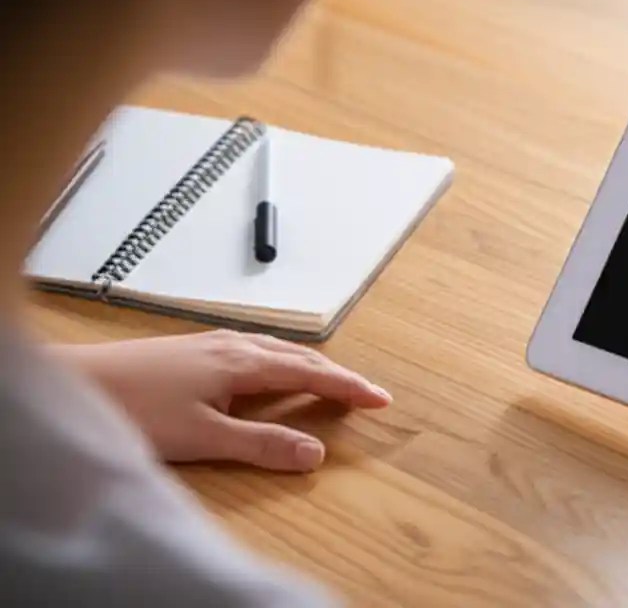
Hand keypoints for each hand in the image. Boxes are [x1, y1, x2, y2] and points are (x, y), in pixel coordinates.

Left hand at [50, 330, 391, 471]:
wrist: (77, 380)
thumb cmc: (134, 407)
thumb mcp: (203, 437)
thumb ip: (261, 445)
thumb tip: (315, 453)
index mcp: (243, 363)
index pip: (311, 374)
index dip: (349, 387)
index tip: (381, 398)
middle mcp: (233, 345)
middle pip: (300, 356)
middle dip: (337, 374)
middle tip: (367, 392)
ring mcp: (212, 344)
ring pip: (277, 349)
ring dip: (310, 364)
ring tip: (329, 379)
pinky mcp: (193, 350)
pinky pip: (255, 348)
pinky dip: (280, 359)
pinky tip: (268, 368)